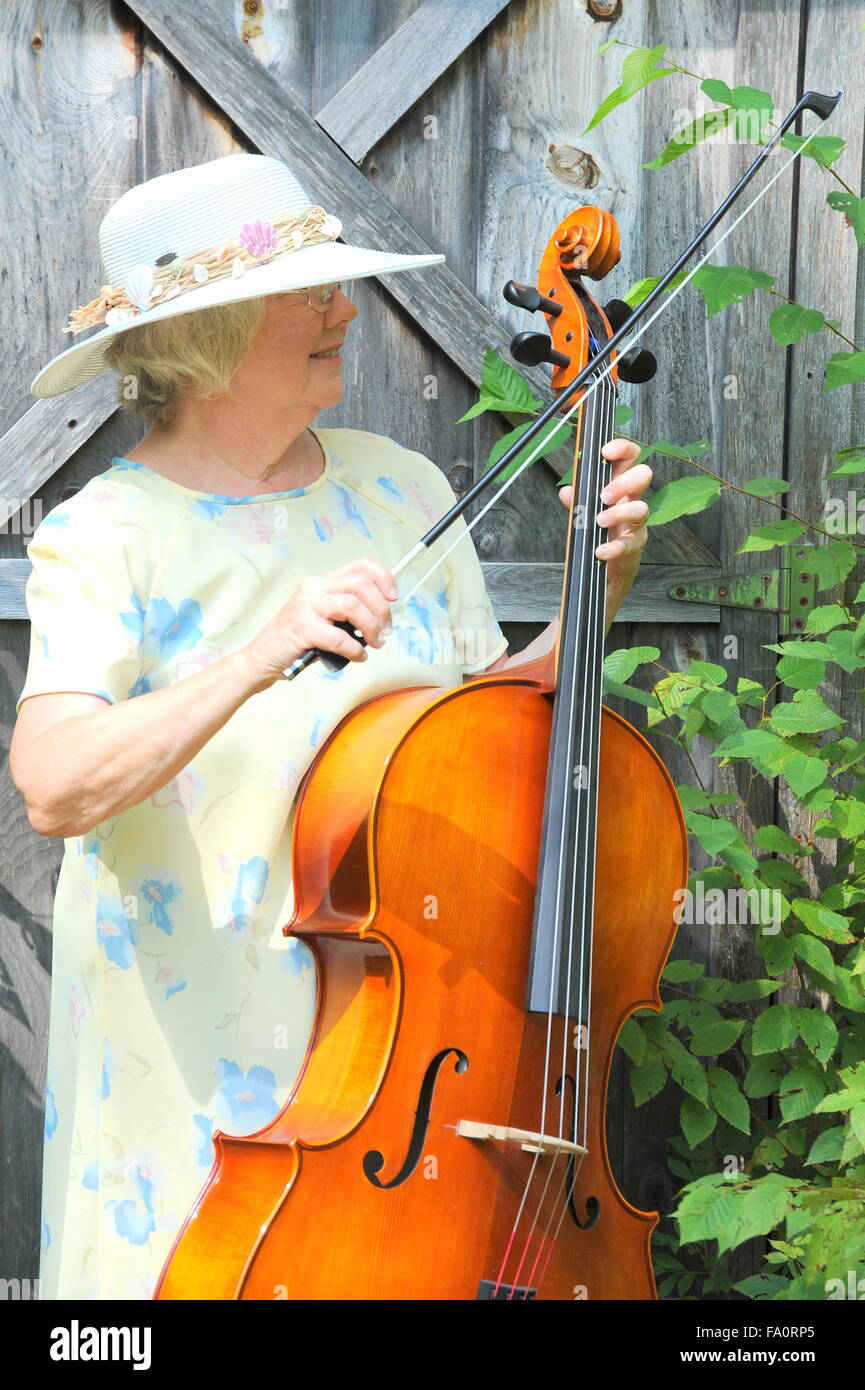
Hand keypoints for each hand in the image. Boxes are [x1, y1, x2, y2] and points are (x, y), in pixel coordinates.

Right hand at [243, 555, 397, 685]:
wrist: (262, 658)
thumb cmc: (296, 641)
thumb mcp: (324, 618)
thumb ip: (348, 612)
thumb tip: (382, 617)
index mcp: (322, 582)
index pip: (360, 565)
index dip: (384, 578)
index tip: (393, 598)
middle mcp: (314, 588)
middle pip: (361, 585)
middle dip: (381, 609)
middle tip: (385, 631)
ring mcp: (306, 606)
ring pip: (353, 606)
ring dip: (371, 627)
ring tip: (373, 643)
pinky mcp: (302, 628)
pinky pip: (338, 637)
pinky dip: (354, 649)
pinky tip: (357, 656)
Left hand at [558, 438, 650, 624]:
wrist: (603, 575)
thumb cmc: (596, 537)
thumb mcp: (581, 516)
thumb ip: (575, 503)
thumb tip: (566, 491)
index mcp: (619, 487)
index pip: (630, 458)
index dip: (623, 449)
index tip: (606, 451)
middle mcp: (631, 502)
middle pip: (644, 475)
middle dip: (624, 481)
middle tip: (604, 495)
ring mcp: (635, 525)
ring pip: (641, 509)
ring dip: (619, 513)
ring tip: (599, 521)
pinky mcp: (634, 548)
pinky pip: (630, 544)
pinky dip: (613, 547)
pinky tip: (600, 550)